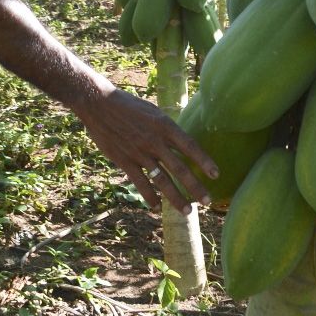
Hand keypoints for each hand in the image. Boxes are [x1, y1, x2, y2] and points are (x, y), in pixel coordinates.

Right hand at [73, 87, 219, 214]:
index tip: (216, 175)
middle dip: (195, 187)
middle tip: (208, 201)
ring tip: (187, 211)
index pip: (190, 146)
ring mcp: (140, 153)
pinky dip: (149, 197)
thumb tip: (180, 143)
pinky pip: (140, 183)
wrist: (100, 104)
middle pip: (180, 168)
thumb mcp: (153, 111)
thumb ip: (166, 129)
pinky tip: (156, 207)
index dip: (204, 161)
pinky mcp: (125, 161)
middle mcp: (155, 141)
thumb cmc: (129, 105)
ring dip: (176, 198)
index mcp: (164, 125)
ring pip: (162, 180)